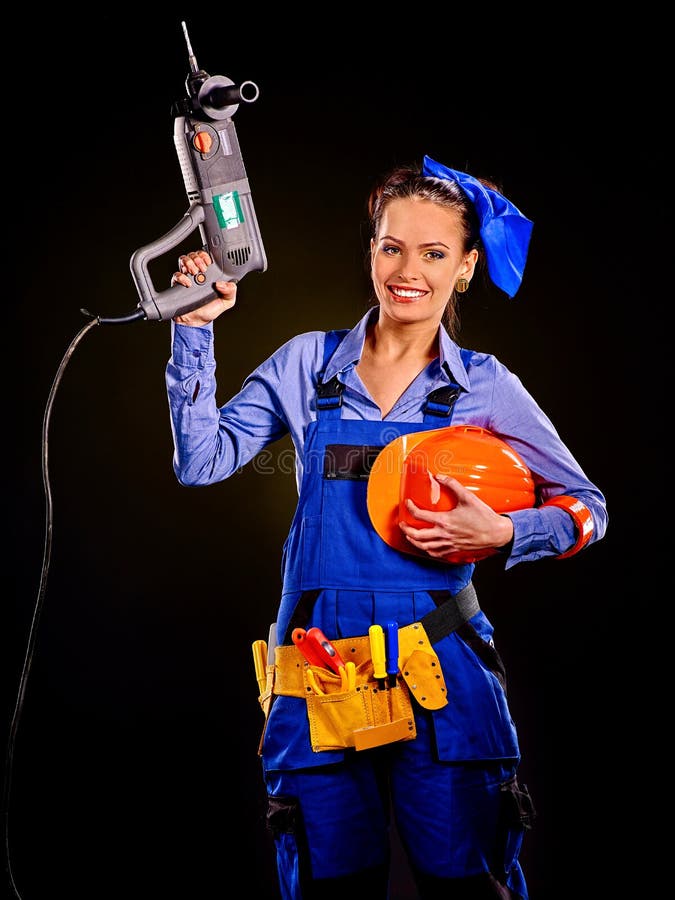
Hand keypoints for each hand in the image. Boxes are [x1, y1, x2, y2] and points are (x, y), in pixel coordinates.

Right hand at [171, 250, 236, 325]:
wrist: (197, 322)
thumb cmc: (210, 309)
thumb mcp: (227, 301)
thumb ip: (230, 291)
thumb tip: (222, 283)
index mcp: (209, 274)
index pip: (205, 256)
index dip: (206, 255)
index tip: (209, 262)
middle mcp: (197, 274)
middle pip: (193, 255)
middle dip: (197, 258)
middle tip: (203, 269)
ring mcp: (187, 278)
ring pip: (183, 260)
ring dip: (189, 263)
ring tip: (195, 273)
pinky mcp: (178, 285)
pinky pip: (176, 275)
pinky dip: (181, 277)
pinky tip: (188, 284)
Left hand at [398, 474, 513, 559]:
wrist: (496, 533)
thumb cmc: (483, 516)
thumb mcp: (468, 497)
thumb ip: (452, 484)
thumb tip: (439, 476)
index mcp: (445, 521)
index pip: (420, 515)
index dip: (411, 508)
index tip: (407, 503)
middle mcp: (444, 534)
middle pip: (418, 535)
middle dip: (406, 530)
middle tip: (402, 524)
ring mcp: (449, 544)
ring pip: (425, 546)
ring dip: (414, 541)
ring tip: (409, 536)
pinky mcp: (454, 550)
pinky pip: (436, 553)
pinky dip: (427, 550)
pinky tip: (425, 546)